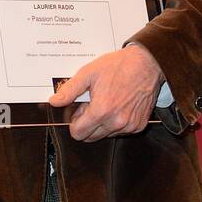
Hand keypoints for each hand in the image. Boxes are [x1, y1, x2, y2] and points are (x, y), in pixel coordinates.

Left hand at [47, 44, 162, 141]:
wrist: (146, 64)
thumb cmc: (118, 66)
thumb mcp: (88, 73)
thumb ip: (70, 90)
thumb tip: (54, 101)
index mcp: (101, 111)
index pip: (78, 133)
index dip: (75, 122)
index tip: (80, 110)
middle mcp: (116, 122)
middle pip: (90, 138)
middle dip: (87, 124)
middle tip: (92, 105)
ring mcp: (129, 126)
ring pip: (105, 135)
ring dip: (102, 124)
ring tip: (107, 102)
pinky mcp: (138, 125)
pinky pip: (120, 132)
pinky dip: (116, 123)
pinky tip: (119, 106)